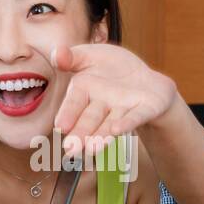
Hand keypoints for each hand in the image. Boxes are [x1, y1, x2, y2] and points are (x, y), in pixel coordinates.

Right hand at [52, 44, 178, 156]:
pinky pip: (136, 116)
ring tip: (92, 148)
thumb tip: (57, 53)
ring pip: (109, 123)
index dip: (67, 115)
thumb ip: (73, 56)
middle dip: (81, 134)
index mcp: (85, 91)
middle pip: (90, 120)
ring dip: (101, 135)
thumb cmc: (113, 68)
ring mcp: (123, 109)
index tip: (60, 127)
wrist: (146, 79)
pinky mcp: (145, 109)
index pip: (73, 104)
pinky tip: (117, 129)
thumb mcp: (91, 55)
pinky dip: (127, 123)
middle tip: (71, 149)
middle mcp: (102, 105)